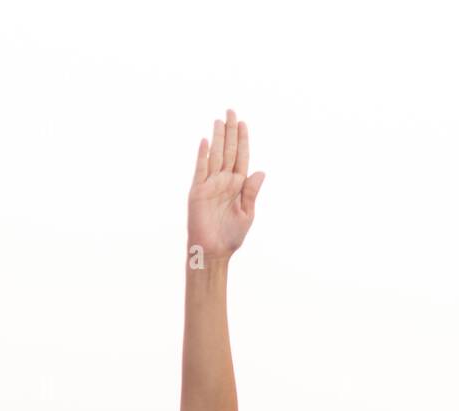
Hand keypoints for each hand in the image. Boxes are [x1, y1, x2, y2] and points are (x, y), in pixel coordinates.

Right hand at [187, 108, 264, 260]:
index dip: (243, 140)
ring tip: (219, 119)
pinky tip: (205, 141)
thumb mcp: (247, 214)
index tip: (243, 123)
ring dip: (218, 138)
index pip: (241, 157)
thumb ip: (252, 192)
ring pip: (215, 155)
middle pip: (228, 151)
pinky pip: (200, 170)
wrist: (213, 252)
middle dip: (230, 131)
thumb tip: (261, 170)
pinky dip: (203, 155)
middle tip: (231, 111)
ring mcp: (210, 185)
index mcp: (237, 186)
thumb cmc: (231, 237)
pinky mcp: (197, 192)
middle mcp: (224, 182)